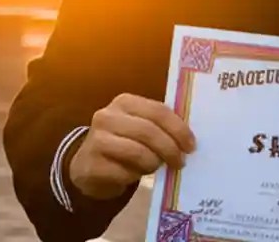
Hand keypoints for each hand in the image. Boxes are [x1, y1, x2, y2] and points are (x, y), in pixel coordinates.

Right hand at [67, 94, 196, 200]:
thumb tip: (188, 139)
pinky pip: (125, 173)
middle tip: (180, 162)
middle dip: (170, 149)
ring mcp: (96, 140)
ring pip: (138, 152)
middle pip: (149, 131)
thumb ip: (159, 125)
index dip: (178, 129)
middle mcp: (107, 116)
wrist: (88, 165)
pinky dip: (136, 175)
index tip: (191, 145)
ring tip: (157, 167)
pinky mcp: (92, 165)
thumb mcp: (138, 126)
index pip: (158, 111)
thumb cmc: (122, 142)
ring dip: (154, 163)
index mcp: (124, 102)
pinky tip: (136, 174)